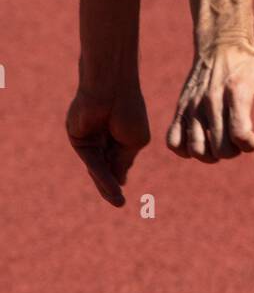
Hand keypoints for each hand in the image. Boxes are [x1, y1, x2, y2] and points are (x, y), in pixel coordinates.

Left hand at [66, 83, 150, 207]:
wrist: (111, 88)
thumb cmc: (129, 109)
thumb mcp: (135, 141)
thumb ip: (124, 161)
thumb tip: (119, 182)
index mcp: (120, 135)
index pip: (120, 162)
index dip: (121, 176)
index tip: (122, 194)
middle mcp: (104, 138)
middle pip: (107, 167)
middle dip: (111, 186)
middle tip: (118, 203)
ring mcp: (91, 139)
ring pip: (99, 167)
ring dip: (107, 185)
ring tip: (118, 202)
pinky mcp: (79, 139)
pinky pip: (91, 161)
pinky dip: (101, 175)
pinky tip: (112, 188)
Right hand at [166, 41, 253, 161]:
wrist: (221, 45)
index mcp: (238, 91)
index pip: (238, 134)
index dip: (249, 144)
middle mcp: (211, 99)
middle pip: (219, 148)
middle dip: (233, 152)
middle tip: (240, 140)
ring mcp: (192, 106)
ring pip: (195, 149)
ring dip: (210, 156)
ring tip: (221, 144)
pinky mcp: (179, 109)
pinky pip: (173, 143)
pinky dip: (185, 150)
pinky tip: (201, 142)